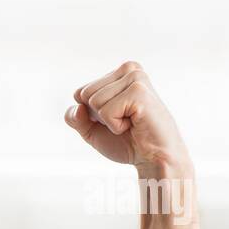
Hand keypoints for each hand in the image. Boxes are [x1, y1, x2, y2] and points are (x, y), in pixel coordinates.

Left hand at [65, 61, 191, 178]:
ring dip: (109, 121)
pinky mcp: (139, 91)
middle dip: (99, 117)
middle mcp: (129, 69)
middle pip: (85, 94)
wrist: (153, 158)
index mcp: (119, 73)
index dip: (91, 115)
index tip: (115, 119)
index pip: (80, 92)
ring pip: (94, 101)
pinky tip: (135, 123)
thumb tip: (77, 106)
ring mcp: (135, 78)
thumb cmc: (127, 142)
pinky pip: (106, 111)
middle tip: (125, 121)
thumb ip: (75, 118)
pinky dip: (116, 125)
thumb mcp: (91, 130)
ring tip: (131, 122)